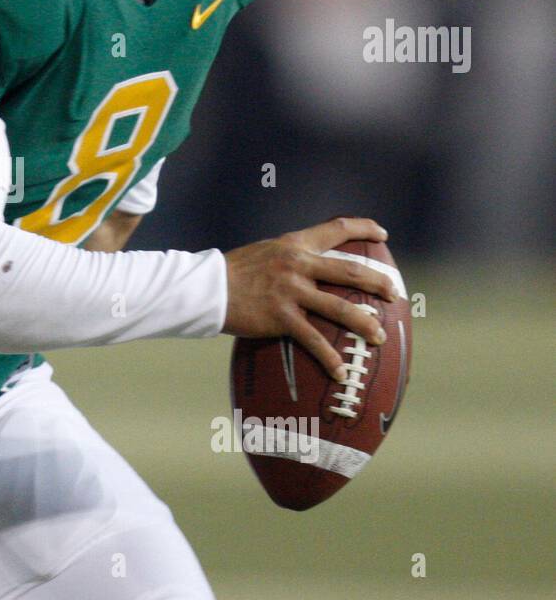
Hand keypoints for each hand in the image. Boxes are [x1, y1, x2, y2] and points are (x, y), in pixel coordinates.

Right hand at [221, 216, 397, 380]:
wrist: (206, 288)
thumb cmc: (232, 272)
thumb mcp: (264, 252)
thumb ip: (288, 257)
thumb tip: (308, 268)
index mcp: (294, 244)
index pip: (336, 229)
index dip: (363, 229)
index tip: (382, 234)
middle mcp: (297, 264)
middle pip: (350, 272)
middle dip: (377, 283)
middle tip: (393, 294)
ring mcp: (291, 291)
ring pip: (340, 308)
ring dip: (364, 323)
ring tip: (378, 336)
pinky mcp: (282, 317)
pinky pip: (314, 340)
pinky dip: (330, 358)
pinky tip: (340, 371)